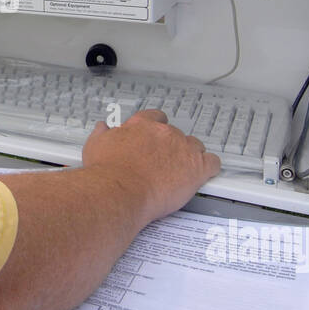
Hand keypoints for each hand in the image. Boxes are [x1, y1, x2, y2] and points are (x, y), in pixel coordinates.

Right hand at [81, 110, 220, 223]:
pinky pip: (213, 162)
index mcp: (142, 125)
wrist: (119, 191)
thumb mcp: (95, 145)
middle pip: (176, 134)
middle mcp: (164, 133)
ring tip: (184, 169)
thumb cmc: (107, 172)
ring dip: (191, 156)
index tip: (155, 138)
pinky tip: (205, 172)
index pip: (156, 118)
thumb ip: (102, 133)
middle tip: (165, 161)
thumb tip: (103, 128)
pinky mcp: (196, 168)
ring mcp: (183, 149)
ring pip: (195, 146)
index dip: (157, 129)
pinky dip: (210, 167)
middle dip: (172, 146)